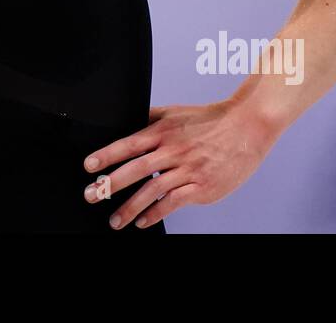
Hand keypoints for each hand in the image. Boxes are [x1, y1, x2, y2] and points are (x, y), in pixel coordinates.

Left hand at [81, 100, 276, 228]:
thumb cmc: (210, 120)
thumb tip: (125, 119)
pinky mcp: (203, 187)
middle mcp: (173, 150)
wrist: (247, 127)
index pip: (129, 144)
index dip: (107, 155)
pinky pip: (174, 202)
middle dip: (110, 184)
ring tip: (115, 221)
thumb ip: (150, 118)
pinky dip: (156, 214)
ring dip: (130, 207)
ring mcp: (189, 169)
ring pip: (153, 190)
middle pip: (136, 169)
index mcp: (164, 132)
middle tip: (91, 195)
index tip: (89, 166)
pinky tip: (143, 222)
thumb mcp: (175, 112)